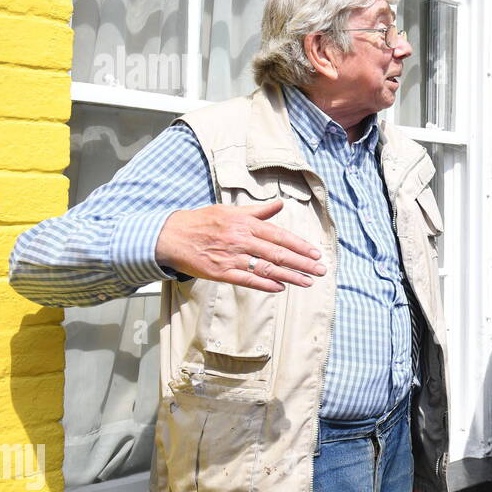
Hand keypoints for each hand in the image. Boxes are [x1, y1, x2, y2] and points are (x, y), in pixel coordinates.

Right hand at [155, 198, 325, 291]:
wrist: (171, 236)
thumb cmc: (202, 222)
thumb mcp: (230, 211)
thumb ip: (257, 211)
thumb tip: (279, 204)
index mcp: (245, 224)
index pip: (279, 236)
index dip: (299, 246)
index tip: (315, 253)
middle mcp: (241, 240)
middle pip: (278, 253)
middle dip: (302, 263)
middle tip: (321, 270)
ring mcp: (231, 257)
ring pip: (266, 268)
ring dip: (290, 276)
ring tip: (308, 281)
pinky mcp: (221, 272)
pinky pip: (247, 279)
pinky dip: (265, 284)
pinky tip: (280, 287)